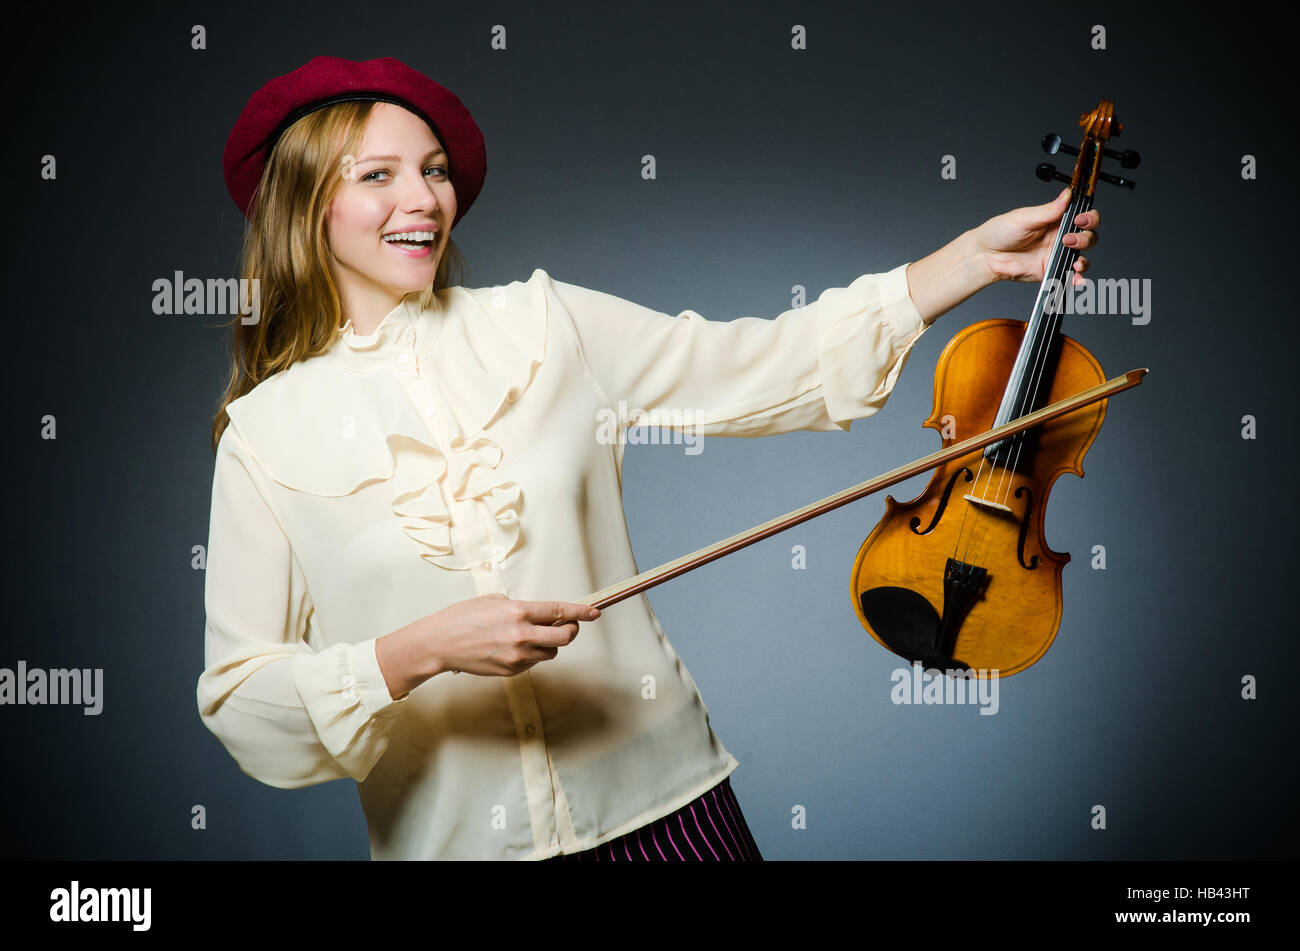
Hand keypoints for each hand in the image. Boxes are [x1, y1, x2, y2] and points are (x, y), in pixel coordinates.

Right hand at [423, 594, 599, 677]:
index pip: (559, 612)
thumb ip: (520, 608)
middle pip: (564, 638)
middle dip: (571, 631)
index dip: (581, 613)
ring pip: (550, 653)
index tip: (595, 612)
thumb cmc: (462, 618)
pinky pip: (533, 663)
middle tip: (568, 627)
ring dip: (549, 644)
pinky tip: (513, 647)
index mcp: (519, 612)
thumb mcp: (493, 601)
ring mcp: (517, 656)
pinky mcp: (511, 671)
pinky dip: (531, 655)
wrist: (440, 644)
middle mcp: (522, 635)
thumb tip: (539, 614)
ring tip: (531, 636)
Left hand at [974, 186, 1099, 285]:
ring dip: (1083, 258)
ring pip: (1081, 257)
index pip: (1083, 216)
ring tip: (1072, 258)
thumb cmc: (1000, 232)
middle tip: (1068, 239)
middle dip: (1085, 237)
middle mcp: (1060, 237)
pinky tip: (1076, 278)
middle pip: (1088, 236)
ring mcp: (1056, 255)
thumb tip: (1068, 194)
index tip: (1081, 220)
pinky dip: (1076, 278)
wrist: (985, 256)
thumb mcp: (1025, 217)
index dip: (1089, 218)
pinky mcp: (1049, 271)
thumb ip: (1049, 209)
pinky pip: (1068, 276)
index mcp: (1056, 220)